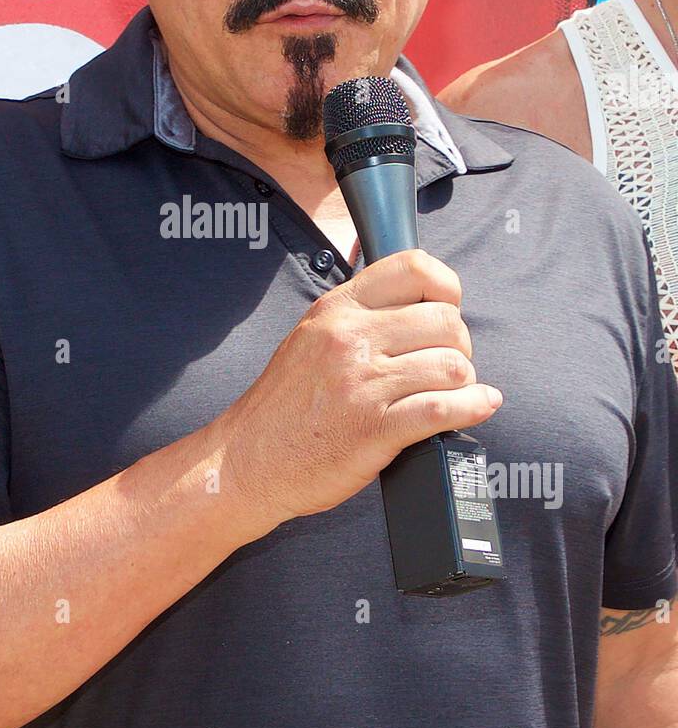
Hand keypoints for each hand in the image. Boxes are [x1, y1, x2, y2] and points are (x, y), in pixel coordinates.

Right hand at [218, 249, 501, 526]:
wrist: (248, 460)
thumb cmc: (284, 405)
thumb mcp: (311, 337)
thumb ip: (357, 315)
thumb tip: (418, 302)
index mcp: (337, 309)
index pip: (414, 268)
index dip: (446, 288)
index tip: (447, 310)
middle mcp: (350, 338)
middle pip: (445, 320)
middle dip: (459, 344)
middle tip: (445, 366)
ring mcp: (363, 383)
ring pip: (452, 364)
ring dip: (464, 381)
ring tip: (452, 392)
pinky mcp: (375, 428)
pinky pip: (444, 409)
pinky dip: (473, 408)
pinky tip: (479, 407)